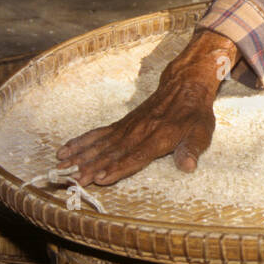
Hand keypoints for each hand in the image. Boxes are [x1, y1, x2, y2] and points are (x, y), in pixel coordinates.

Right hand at [55, 29, 237, 184]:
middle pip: (111, 153)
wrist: (184, 84)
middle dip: (90, 168)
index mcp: (158, 136)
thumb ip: (192, 149)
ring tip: (61, 167)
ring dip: (80, 156)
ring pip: (100, 144)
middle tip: (71, 180)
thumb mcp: (202, 131)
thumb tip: (187, 166)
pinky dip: (81, 142)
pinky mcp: (122, 124)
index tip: (100, 179)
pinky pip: (98, 134)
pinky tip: (66, 149)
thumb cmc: (194, 113)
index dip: (118, 168)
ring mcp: (127, 127)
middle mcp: (139, 132)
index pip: (135, 156)